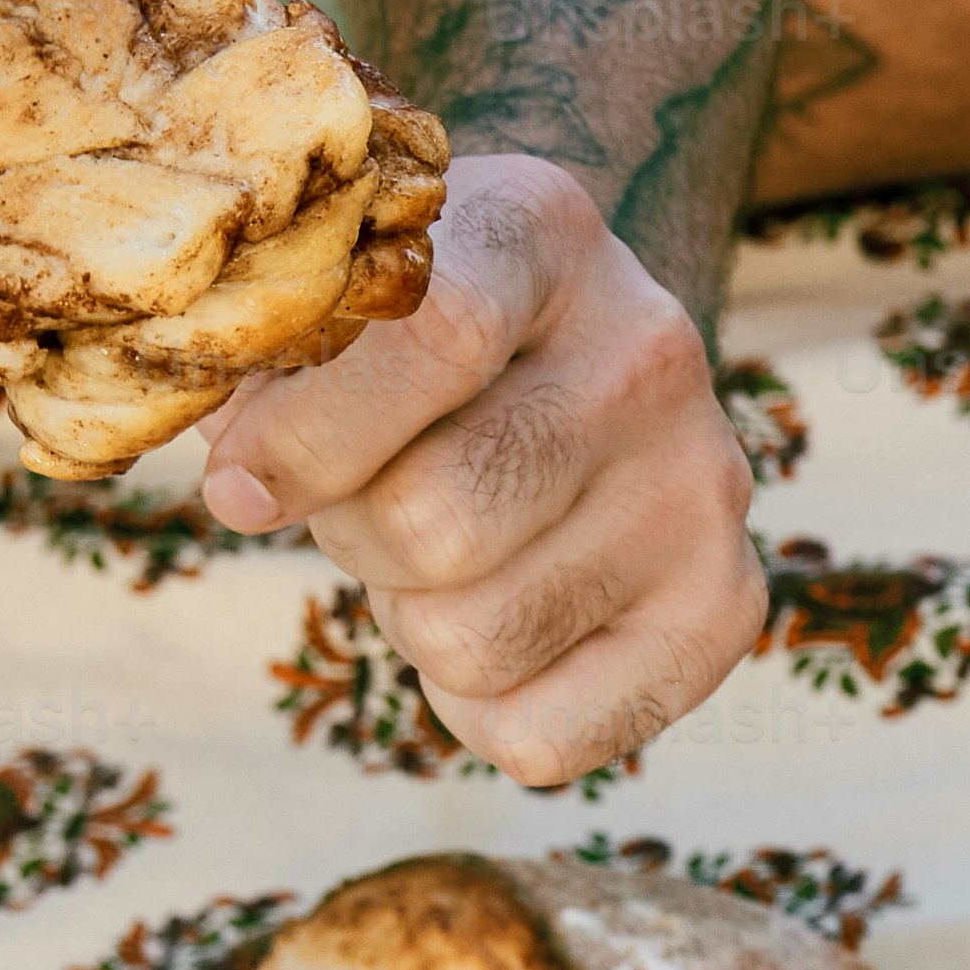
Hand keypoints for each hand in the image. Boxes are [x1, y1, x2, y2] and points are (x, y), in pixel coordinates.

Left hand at [205, 154, 768, 788]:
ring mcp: (705, 480)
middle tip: (367, 508)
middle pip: (438, 522)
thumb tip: (247, 487)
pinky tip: (496, 635)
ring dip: (412, 621)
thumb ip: (259, 367)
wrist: (562, 350)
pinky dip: (476, 715)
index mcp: (541, 232)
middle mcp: (650, 347)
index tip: (242, 486)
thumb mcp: (325, 301)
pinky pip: (545, 737)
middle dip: (356, 540)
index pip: (434, 339)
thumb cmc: (396, 339)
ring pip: (473, 641)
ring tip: (442, 559)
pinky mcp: (728, 604)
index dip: (308, 440)